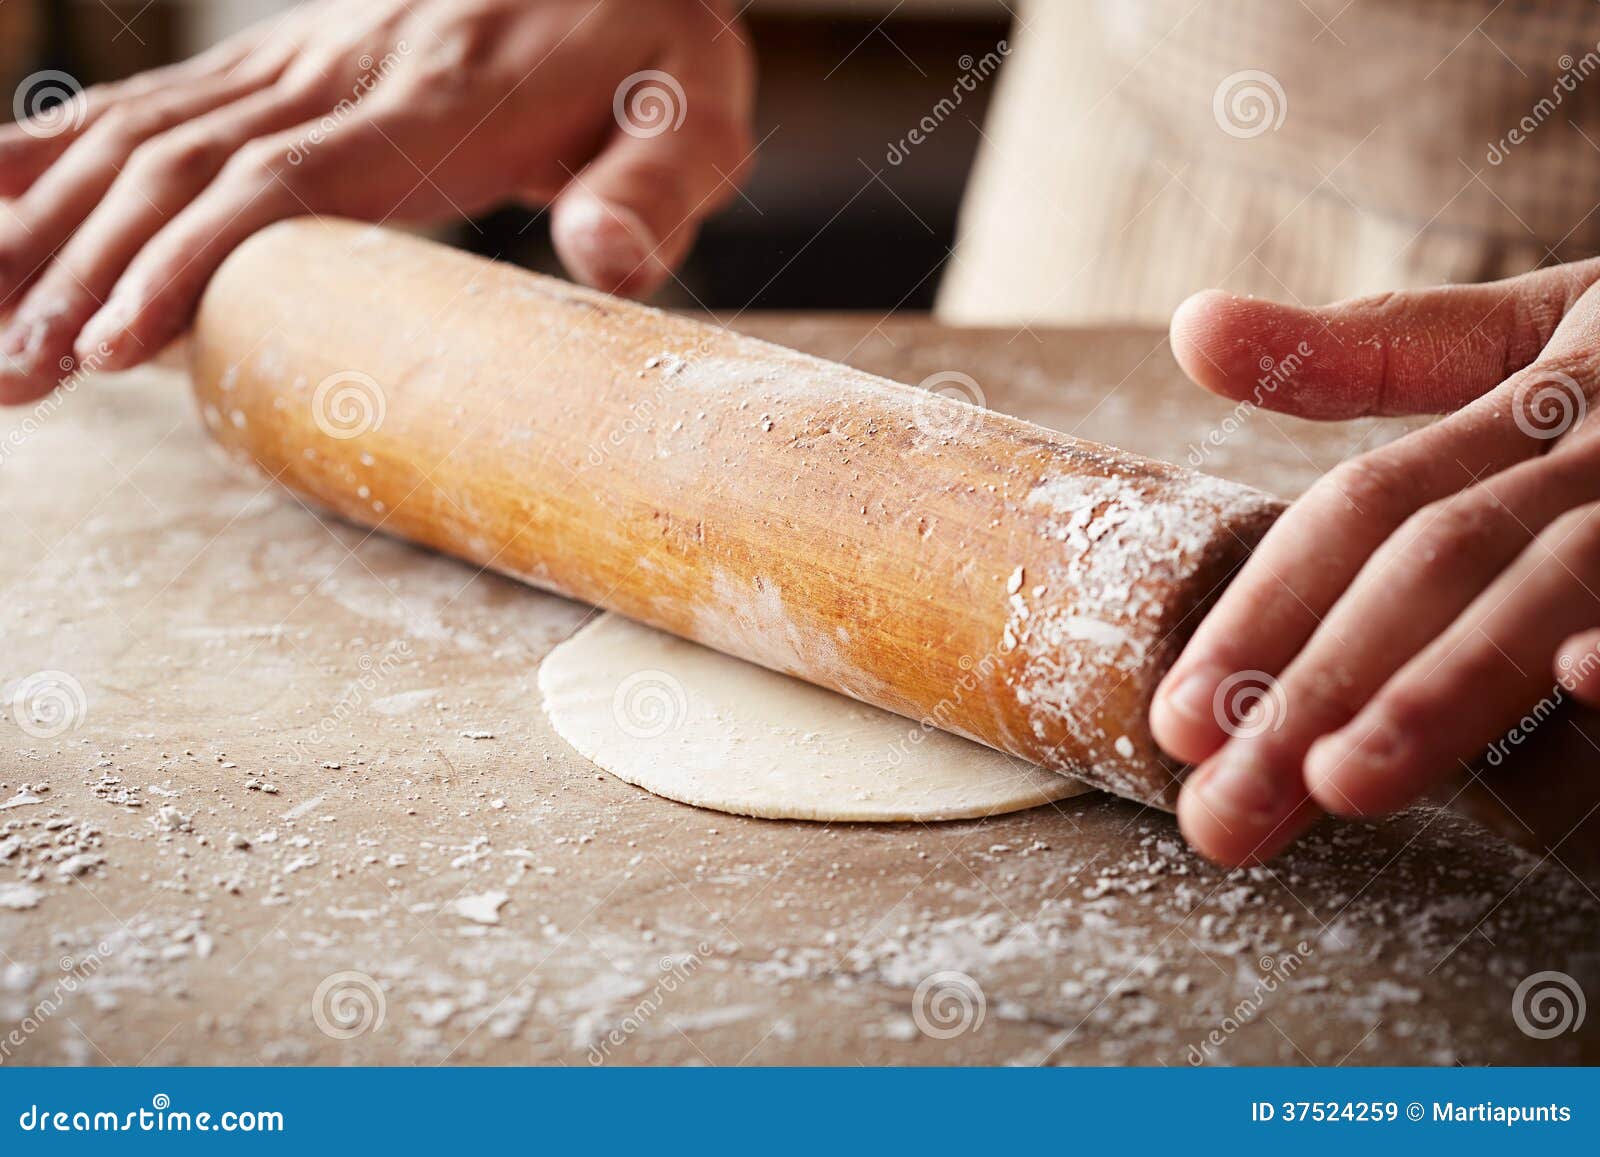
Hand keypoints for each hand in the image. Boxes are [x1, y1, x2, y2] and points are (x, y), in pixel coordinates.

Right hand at [0, 0, 753, 403]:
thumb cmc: (653, 51)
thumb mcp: (690, 114)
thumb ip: (650, 187)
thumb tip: (607, 259)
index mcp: (431, 107)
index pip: (280, 184)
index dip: (186, 261)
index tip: (109, 344)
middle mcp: (339, 77)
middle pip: (179, 169)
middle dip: (82, 271)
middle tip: (13, 376)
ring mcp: (299, 65)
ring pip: (142, 137)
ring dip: (50, 227)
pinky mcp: (285, 68)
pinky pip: (154, 104)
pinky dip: (61, 152)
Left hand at [1150, 261, 1599, 864]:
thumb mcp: (1538, 334)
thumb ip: (1375, 350)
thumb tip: (1190, 327)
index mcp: (1537, 401)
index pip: (1365, 510)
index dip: (1264, 610)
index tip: (1175, 718)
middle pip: (1437, 561)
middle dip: (1321, 685)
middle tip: (1222, 809)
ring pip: (1556, 580)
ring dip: (1454, 685)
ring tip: (1343, 778)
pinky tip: (1588, 684)